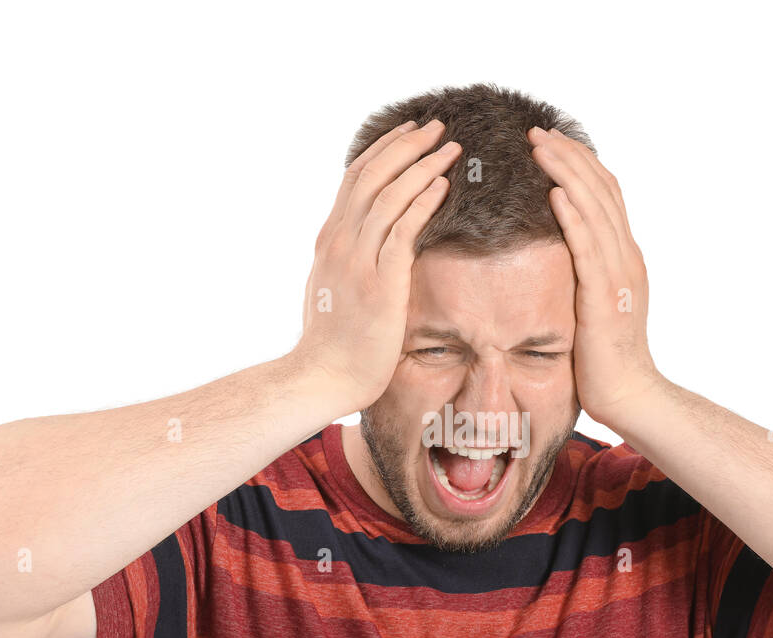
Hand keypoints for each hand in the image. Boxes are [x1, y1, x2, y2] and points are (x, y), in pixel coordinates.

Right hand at [294, 119, 461, 410]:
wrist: (321, 376)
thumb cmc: (333, 343)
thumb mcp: (333, 289)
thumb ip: (348, 262)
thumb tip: (364, 248)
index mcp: (330, 240)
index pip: (356, 179)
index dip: (384, 150)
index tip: (410, 133)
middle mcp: (339, 241)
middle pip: (373, 175)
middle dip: (407, 145)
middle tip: (438, 126)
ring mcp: (357, 260)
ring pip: (389, 195)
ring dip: (422, 165)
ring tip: (450, 147)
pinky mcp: (379, 283)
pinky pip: (402, 230)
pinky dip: (422, 201)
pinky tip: (442, 184)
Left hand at [527, 126, 663, 429]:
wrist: (628, 393)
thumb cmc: (602, 356)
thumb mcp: (593, 302)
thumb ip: (583, 272)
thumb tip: (558, 251)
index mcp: (624, 255)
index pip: (606, 195)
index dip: (581, 163)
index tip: (552, 141)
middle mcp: (626, 256)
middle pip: (601, 191)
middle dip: (569, 157)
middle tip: (538, 131)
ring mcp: (619, 274)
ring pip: (595, 210)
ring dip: (567, 174)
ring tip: (540, 148)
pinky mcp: (604, 296)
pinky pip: (588, 249)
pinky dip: (573, 218)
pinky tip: (554, 194)